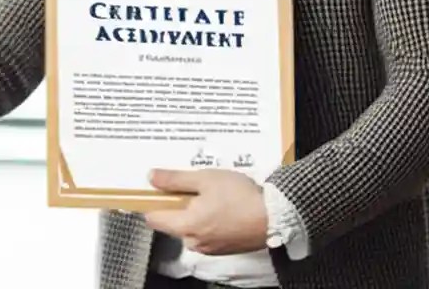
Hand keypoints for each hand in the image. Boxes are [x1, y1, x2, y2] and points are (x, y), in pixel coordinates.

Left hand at [143, 168, 268, 254]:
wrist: (277, 217)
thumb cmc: (239, 197)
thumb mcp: (205, 179)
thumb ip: (175, 179)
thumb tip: (151, 177)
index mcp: (185, 227)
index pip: (153, 218)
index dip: (152, 203)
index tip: (158, 190)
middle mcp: (194, 242)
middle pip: (172, 223)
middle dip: (178, 206)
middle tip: (193, 188)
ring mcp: (210, 248)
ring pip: (191, 228)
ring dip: (195, 213)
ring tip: (212, 195)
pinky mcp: (225, 249)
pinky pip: (207, 234)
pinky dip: (210, 222)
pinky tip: (224, 208)